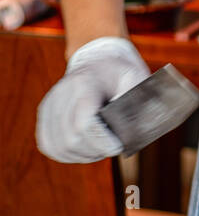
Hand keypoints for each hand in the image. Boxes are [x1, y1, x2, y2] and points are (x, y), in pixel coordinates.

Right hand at [36, 36, 149, 163]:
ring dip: (83, 154)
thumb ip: (136, 104)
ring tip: (100, 146)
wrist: (98, 61)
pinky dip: (68, 154)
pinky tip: (85, 148)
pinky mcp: (44, 115)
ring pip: (59, 147)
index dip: (101, 142)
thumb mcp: (136, 80)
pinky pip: (50, 146)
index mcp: (85, 83)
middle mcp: (62, 93)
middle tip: (112, 146)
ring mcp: (49, 104)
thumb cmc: (120, 75)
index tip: (118, 147)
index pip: (85, 123)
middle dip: (95, 150)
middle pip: (72, 140)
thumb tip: (130, 132)